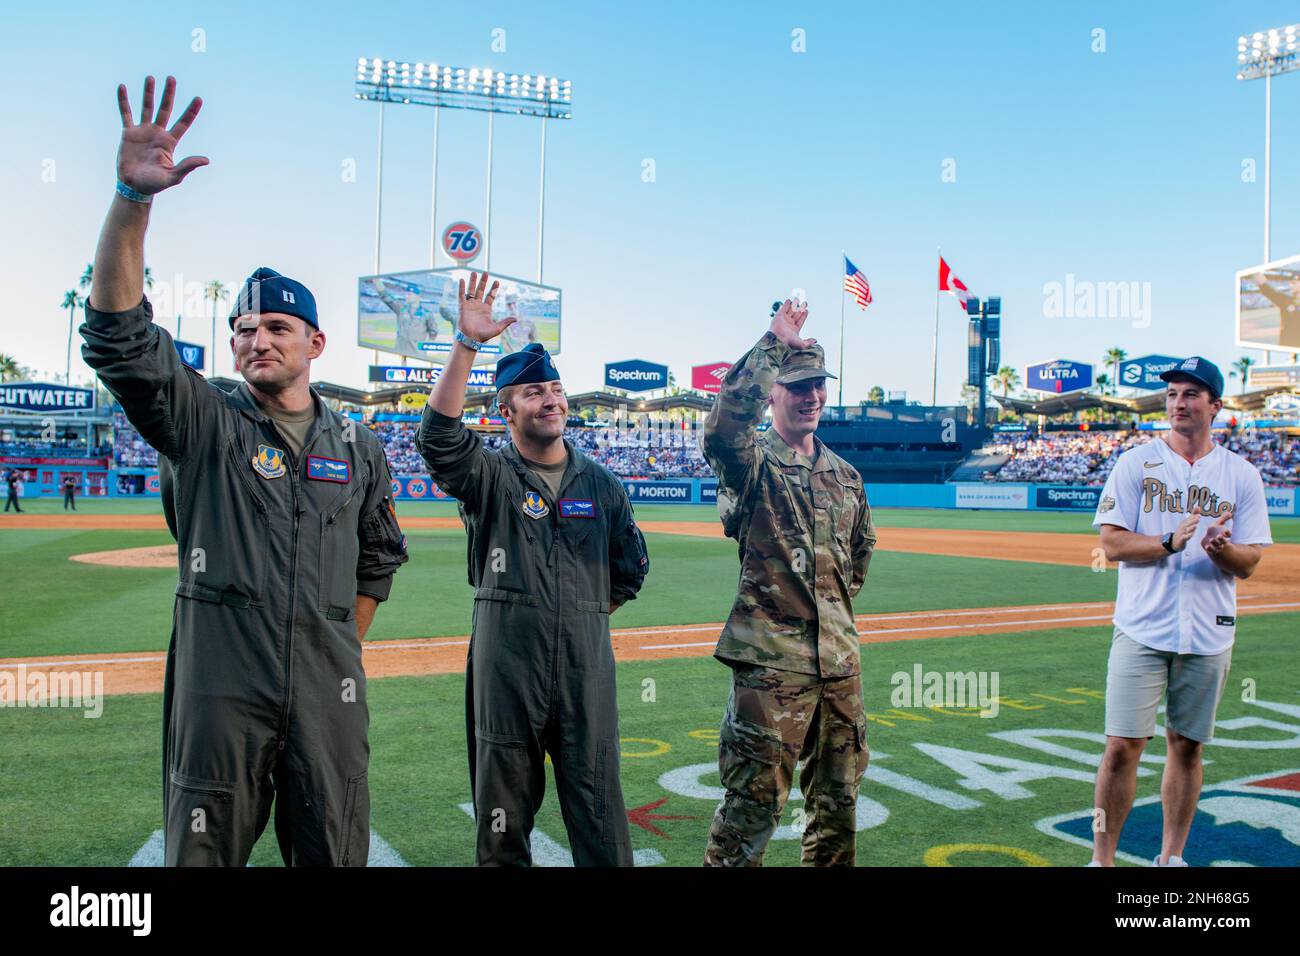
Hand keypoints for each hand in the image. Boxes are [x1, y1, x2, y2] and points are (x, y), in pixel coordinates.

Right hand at [115, 75, 207, 195]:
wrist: (133, 186)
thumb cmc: (154, 184)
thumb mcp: (173, 176)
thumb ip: (187, 166)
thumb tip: (206, 160)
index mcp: (170, 142)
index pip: (183, 123)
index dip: (191, 111)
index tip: (199, 98)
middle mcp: (157, 133)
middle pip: (165, 109)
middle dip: (169, 94)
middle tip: (171, 78)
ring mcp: (143, 132)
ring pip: (147, 108)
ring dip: (149, 93)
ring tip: (151, 77)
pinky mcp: (128, 133)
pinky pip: (126, 114)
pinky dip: (124, 101)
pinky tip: (123, 87)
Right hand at [457, 272, 515, 342]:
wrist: (471, 338)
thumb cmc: (484, 335)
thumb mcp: (498, 328)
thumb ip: (506, 322)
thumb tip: (516, 318)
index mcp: (486, 309)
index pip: (490, 296)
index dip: (493, 289)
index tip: (497, 281)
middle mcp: (478, 306)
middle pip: (481, 290)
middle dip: (483, 282)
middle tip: (486, 272)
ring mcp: (470, 305)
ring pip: (471, 291)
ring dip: (473, 282)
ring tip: (474, 272)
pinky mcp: (463, 307)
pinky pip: (462, 295)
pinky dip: (461, 288)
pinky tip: (462, 280)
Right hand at [769, 298, 814, 348]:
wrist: (777, 338)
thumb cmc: (788, 342)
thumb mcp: (801, 344)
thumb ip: (808, 342)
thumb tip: (816, 341)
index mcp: (794, 329)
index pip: (800, 320)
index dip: (804, 315)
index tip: (806, 310)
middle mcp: (789, 324)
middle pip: (796, 314)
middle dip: (801, 308)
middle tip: (805, 303)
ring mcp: (784, 319)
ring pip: (790, 310)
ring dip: (794, 305)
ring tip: (797, 299)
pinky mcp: (779, 315)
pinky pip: (783, 308)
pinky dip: (786, 304)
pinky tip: (789, 300)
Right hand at [1170, 507, 1200, 551]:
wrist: (1174, 541)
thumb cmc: (1183, 531)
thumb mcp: (1187, 522)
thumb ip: (1193, 515)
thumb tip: (1198, 507)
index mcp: (1184, 522)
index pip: (1189, 519)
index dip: (1193, 517)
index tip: (1199, 515)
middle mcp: (1182, 527)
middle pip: (1188, 523)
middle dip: (1193, 521)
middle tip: (1198, 518)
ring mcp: (1181, 533)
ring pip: (1186, 530)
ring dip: (1191, 528)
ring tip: (1195, 526)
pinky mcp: (1181, 539)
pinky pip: (1184, 537)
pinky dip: (1188, 535)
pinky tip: (1191, 534)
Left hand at [1201, 511, 1231, 558]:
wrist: (1209, 541)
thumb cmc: (1214, 531)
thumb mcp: (1219, 524)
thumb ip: (1224, 519)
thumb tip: (1229, 512)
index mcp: (1224, 535)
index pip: (1228, 534)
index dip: (1228, 533)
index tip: (1225, 531)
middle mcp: (1221, 541)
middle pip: (1223, 541)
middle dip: (1222, 539)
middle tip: (1219, 536)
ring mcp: (1216, 546)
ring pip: (1217, 546)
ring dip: (1215, 543)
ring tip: (1212, 540)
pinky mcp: (1210, 549)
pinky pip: (1211, 550)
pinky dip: (1209, 548)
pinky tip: (1207, 546)